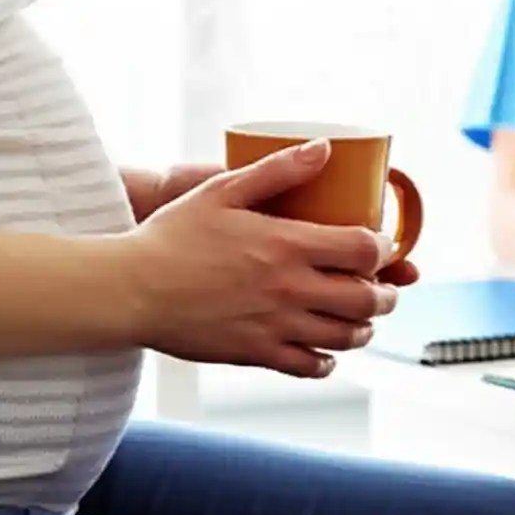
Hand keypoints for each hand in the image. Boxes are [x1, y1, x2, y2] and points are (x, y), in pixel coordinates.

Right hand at [120, 139, 409, 377]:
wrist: (128, 290)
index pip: (364, 249)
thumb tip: (324, 148)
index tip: (382, 247)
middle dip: (386, 294)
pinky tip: (325, 350)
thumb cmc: (171, 237)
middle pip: (366, 299)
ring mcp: (275, 325)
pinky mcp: (256, 354)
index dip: (384, 249)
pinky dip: (328, 360)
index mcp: (287, 245)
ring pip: (346, 336)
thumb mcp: (222, 190)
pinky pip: (310, 366)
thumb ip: (278, 170)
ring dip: (364, 328)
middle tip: (386, 289)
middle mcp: (290, 289)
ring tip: (363, 320)